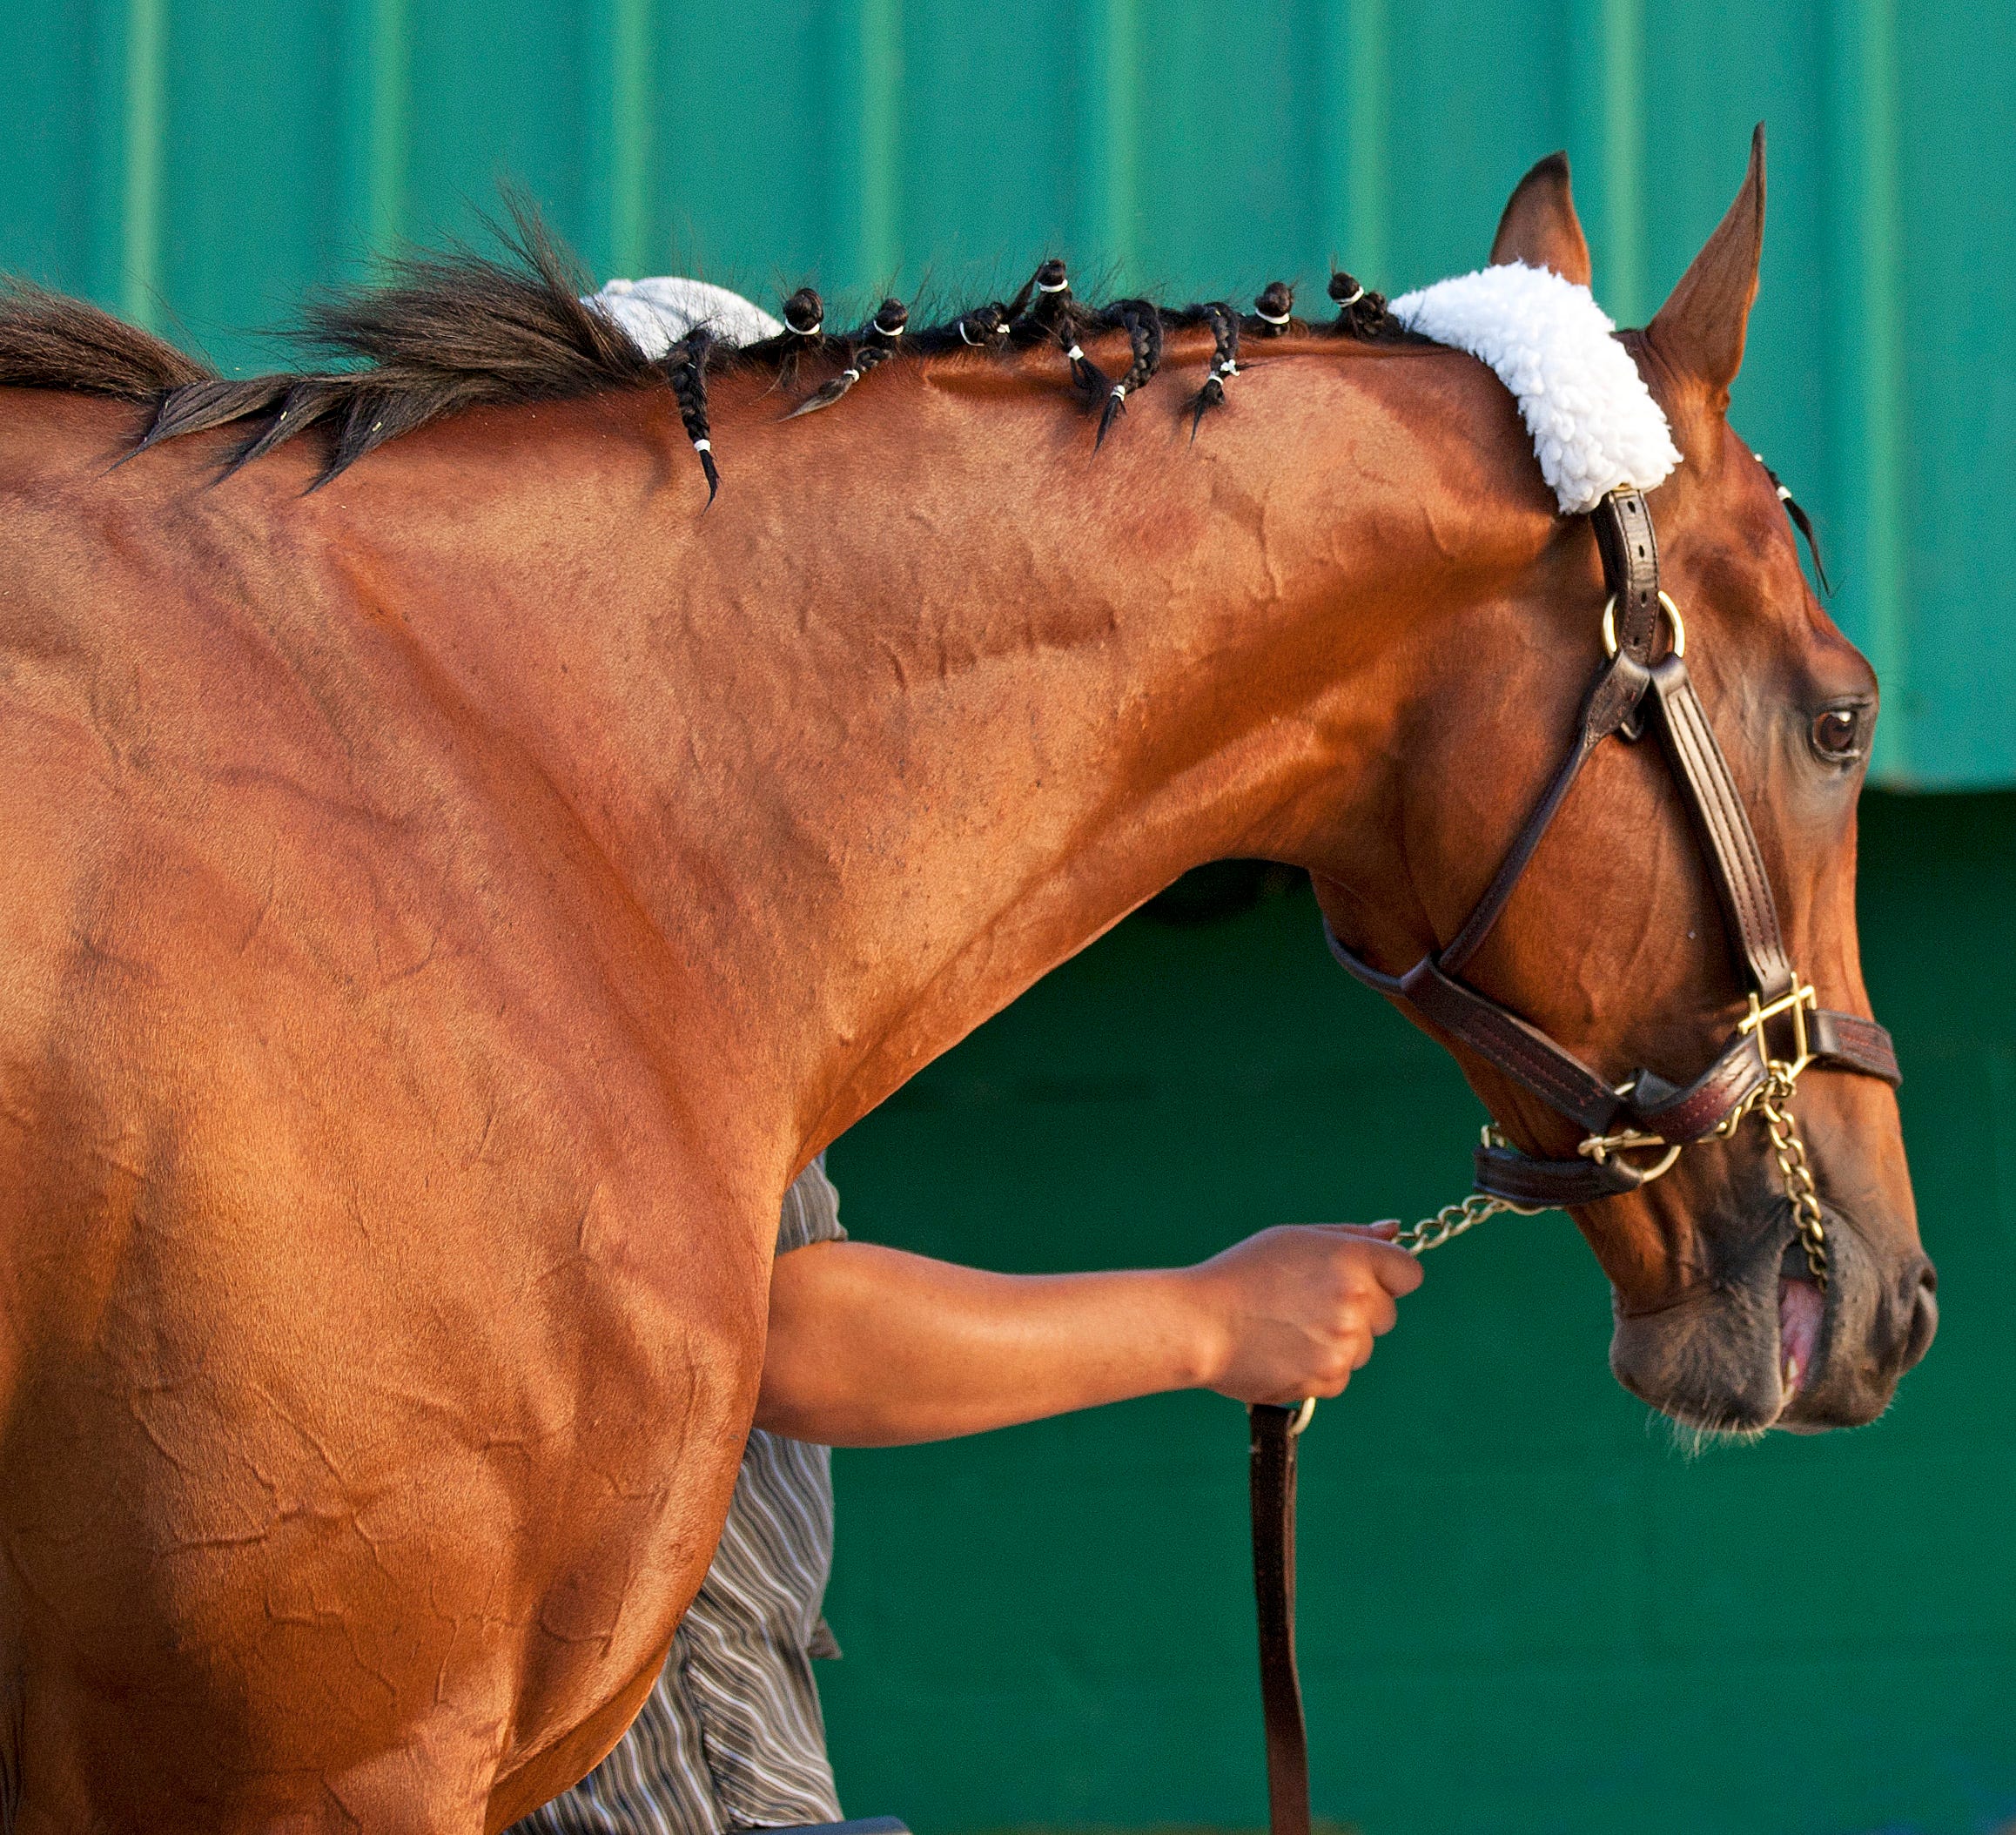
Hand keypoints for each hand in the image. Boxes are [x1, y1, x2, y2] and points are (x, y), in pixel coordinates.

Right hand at [1181, 1223, 1423, 1405]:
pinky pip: (1341, 1375)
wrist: (1200, 1324)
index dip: (1389, 1276)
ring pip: (1364, 1346)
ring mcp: (1345, 1344)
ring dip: (1338, 1340)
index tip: (1365, 1281)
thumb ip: (1350, 1235)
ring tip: (1289, 1327)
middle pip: (1387, 1313)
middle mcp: (1356, 1301)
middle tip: (1310, 1303)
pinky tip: (1284, 1350)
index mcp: (1350, 1258)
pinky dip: (1319, 1367)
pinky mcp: (1329, 1379)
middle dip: (1360, 1310)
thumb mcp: (1294, 1239)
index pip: (1409, 1273)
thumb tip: (1394, 1230)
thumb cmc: (1242, 1273)